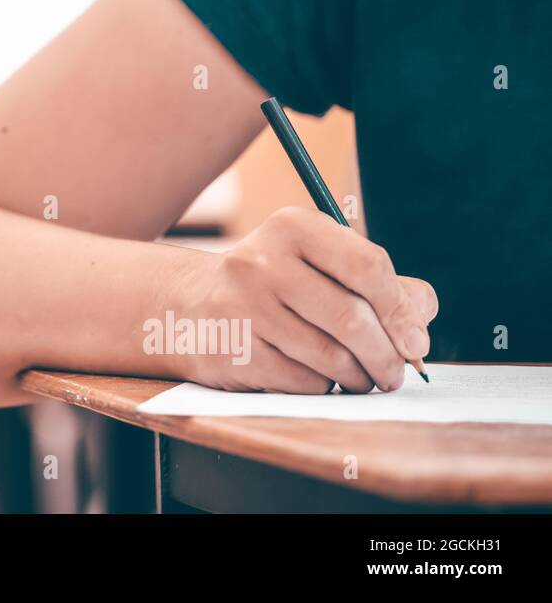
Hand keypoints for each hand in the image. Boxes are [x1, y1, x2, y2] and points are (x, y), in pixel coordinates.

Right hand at [179, 207, 437, 393]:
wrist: (193, 306)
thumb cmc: (276, 286)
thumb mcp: (321, 264)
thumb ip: (381, 284)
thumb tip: (421, 320)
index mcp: (293, 227)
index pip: (367, 266)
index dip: (401, 311)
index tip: (416, 342)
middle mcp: (262, 261)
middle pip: (352, 318)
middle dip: (387, 356)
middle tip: (396, 373)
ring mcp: (244, 306)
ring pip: (332, 357)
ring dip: (360, 377)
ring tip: (362, 377)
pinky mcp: (234, 349)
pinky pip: (303, 381)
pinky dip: (323, 386)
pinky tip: (317, 375)